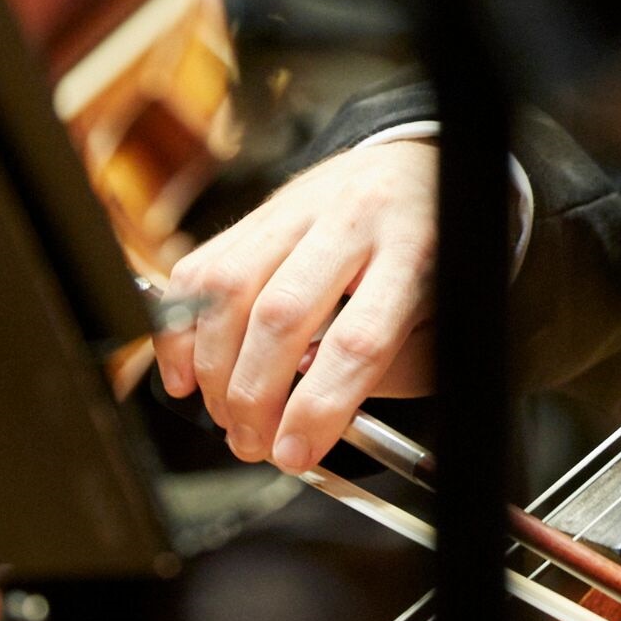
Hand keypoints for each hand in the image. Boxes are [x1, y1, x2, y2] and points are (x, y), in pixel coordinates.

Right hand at [153, 133, 438, 471]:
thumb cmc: (433, 254)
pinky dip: (180, 329)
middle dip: (254, 396)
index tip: (294, 453)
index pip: (358, 340)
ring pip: (230, 288)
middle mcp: (353, 218)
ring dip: (214, 368)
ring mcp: (298, 208)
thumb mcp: (440, 316)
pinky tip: (189, 373)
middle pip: (282, 314)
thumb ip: (385, 368)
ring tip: (226, 415)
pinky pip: (201, 267)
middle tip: (252, 443)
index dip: (318, 408)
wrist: (418, 166)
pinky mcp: (258, 210)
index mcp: (414, 249)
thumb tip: (314, 413)